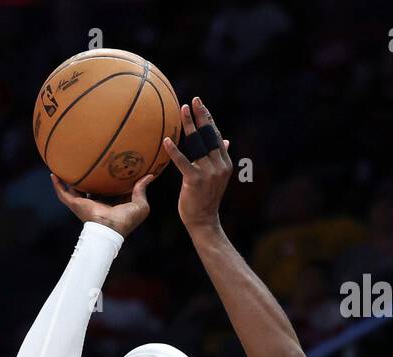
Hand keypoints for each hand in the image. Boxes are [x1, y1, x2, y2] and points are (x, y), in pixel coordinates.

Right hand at [50, 172, 153, 237]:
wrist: (111, 228)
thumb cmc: (127, 220)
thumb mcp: (140, 204)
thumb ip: (142, 190)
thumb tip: (150, 176)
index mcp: (109, 204)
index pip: (106, 191)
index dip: (107, 182)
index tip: (107, 168)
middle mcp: (94, 203)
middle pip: (88, 190)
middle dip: (85, 181)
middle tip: (84, 166)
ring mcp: (83, 204)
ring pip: (73, 191)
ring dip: (67, 181)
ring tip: (63, 168)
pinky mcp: (75, 204)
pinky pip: (63, 193)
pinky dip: (57, 185)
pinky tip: (53, 174)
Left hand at [161, 97, 232, 231]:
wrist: (204, 220)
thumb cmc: (205, 199)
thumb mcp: (216, 177)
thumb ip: (219, 157)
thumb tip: (225, 140)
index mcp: (225, 162)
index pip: (216, 136)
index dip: (209, 119)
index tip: (201, 105)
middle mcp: (220, 164)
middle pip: (209, 135)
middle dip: (202, 116)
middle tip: (194, 100)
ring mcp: (209, 172)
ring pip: (198, 144)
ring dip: (190, 126)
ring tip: (182, 111)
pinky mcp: (196, 180)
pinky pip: (184, 161)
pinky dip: (175, 150)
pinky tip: (167, 140)